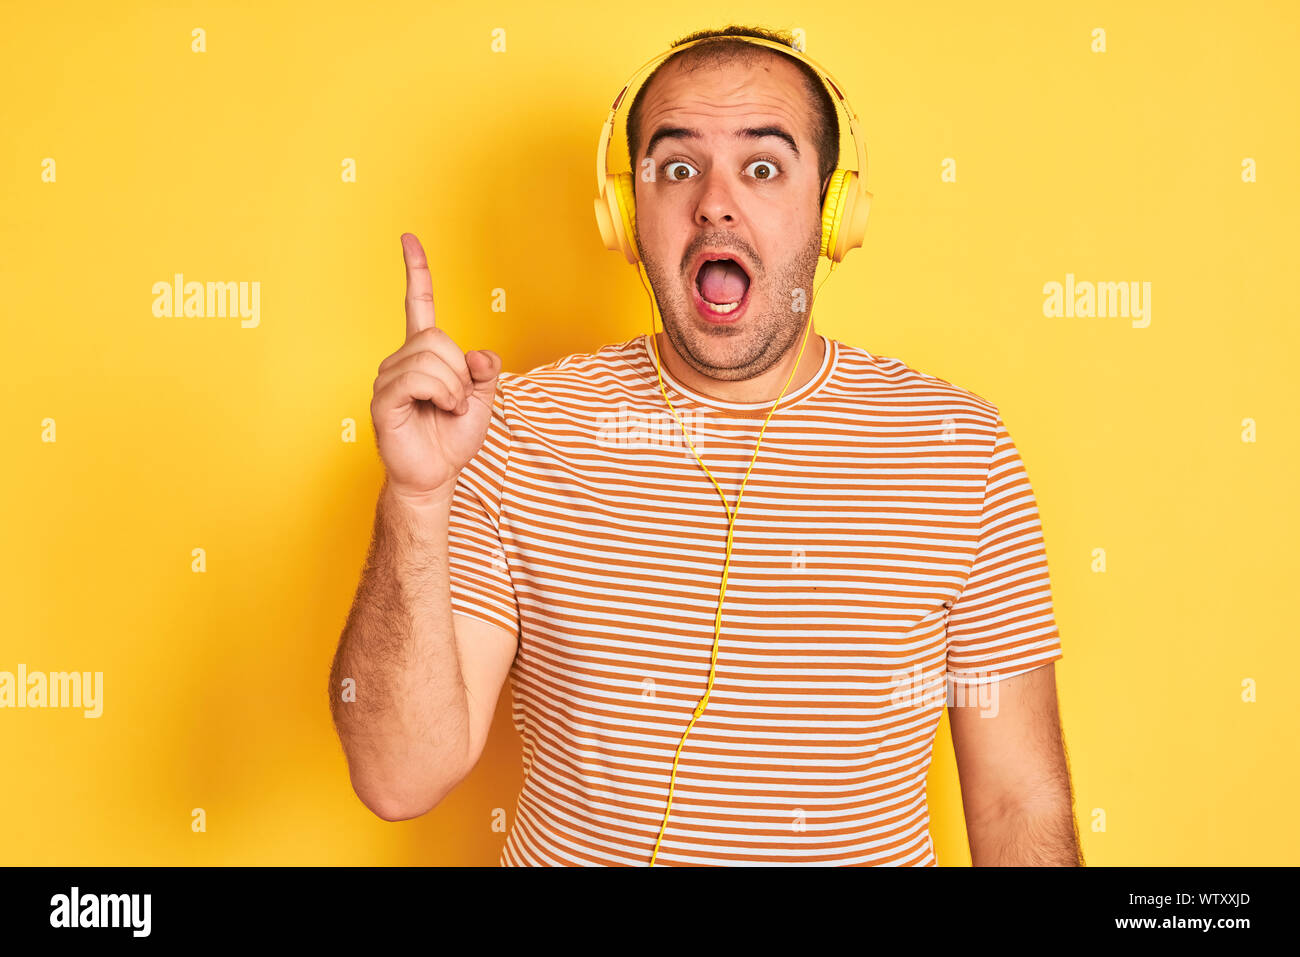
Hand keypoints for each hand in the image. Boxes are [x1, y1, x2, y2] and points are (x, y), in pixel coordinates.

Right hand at [370, 233, 501, 505]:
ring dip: (453, 388)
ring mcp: (388, 378)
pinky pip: (418, 379)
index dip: (416, 272)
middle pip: (439, 338)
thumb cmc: (452, 438)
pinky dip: (441, 394)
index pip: (417, 304)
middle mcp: (401, 360)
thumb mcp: (483, 399)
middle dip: (461, 371)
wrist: (436, 475)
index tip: (408, 238)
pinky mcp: (383, 400)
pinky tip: (438, 410)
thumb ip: (485, 371)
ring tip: (446, 410)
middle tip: (458, 401)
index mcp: (423, 354)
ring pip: (432, 358)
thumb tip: (479, 355)